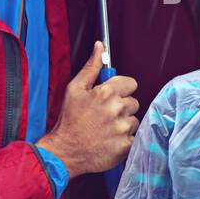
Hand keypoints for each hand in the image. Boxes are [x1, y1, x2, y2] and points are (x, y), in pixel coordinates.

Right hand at [38, 42, 138, 178]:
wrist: (65, 152)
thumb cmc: (69, 120)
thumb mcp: (75, 89)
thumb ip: (91, 67)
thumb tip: (100, 46)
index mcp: (107, 92)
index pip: (131, 83)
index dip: (122, 89)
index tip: (113, 96)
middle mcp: (117, 109)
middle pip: (134, 102)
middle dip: (122, 107)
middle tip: (106, 115)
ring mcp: (123, 128)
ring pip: (134, 120)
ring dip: (124, 123)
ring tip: (107, 128)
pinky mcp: (126, 145)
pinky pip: (134, 137)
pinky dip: (124, 139)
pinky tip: (110, 140)